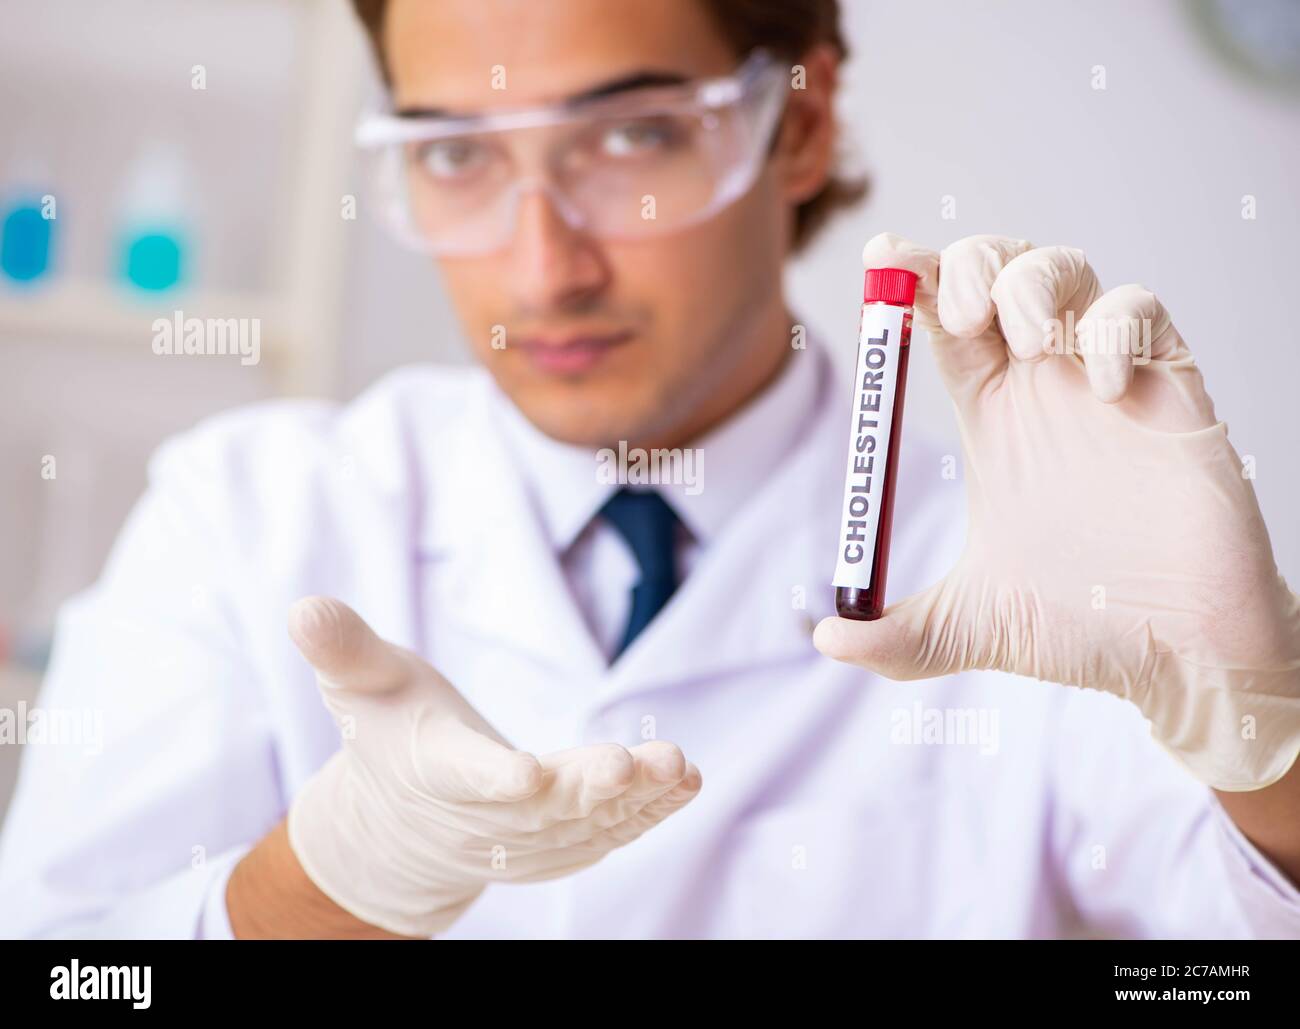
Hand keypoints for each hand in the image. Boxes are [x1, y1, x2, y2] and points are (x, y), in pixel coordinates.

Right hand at [285, 596, 700, 937]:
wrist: (399, 826)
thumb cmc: (389, 735)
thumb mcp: (363, 684)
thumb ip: (343, 648)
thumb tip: (302, 607)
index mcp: (433, 771)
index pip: (461, 777)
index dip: (492, 777)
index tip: (528, 772)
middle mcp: (483, 817)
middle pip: (539, 809)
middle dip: (586, 789)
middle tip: (629, 763)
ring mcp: (526, 840)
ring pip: (583, 829)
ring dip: (633, 802)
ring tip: (677, 768)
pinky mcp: (560, 846)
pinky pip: (607, 837)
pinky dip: (647, 816)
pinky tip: (685, 782)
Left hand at [815, 233, 1299, 790]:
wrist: (1179, 654)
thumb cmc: (1082, 626)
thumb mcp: (967, 627)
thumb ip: (896, 636)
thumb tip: (824, 638)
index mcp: (989, 415)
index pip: (937, 319)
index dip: (907, 280)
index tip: (881, 258)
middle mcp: (1041, 385)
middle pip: (995, 271)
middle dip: (967, 263)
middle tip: (956, 312)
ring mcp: (1104, 379)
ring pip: (1067, 270)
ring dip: (1033, 283)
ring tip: (1025, 344)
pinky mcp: (1170, 388)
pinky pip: (1143, 313)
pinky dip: (1114, 328)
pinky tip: (1103, 389)